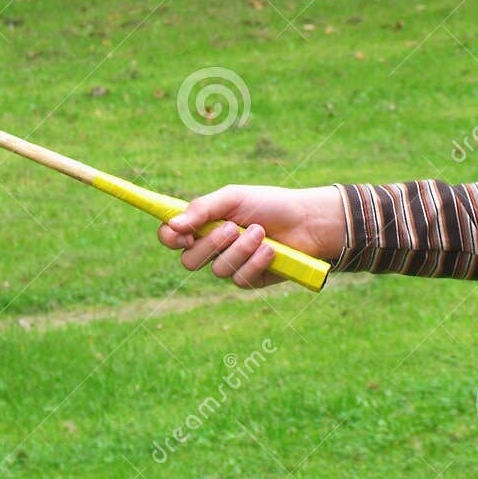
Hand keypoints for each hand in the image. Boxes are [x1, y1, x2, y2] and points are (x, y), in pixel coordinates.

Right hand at [157, 184, 345, 288]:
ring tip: (262, 232)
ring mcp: (230, 265)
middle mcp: (213, 248)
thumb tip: (173, 224)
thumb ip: (203, 209)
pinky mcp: (249, 280)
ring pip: (218, 270)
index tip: (184, 235)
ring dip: (241, 249)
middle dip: (212, 244)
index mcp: (204, 224)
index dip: (170, 239)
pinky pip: (240, 279)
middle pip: (189, 261)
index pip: (171, 237)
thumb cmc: (269, 204)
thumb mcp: (234, 198)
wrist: (307, 220)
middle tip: (233, 227)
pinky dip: (256, 261)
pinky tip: (271, 250)